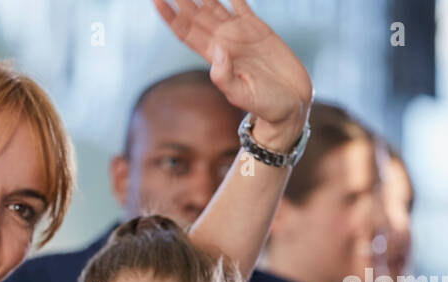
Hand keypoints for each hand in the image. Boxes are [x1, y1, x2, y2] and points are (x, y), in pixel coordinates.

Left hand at [152, 0, 312, 149]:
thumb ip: (225, 76)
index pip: (185, 32)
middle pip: (196, 14)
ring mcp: (240, 33)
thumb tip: (218, 50)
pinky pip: (241, 4)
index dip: (171, 16)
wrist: (290, 103)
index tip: (157, 0)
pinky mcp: (258, 28)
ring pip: (215, 6)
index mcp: (214, 56)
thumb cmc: (265, 105)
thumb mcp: (241, 95)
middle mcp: (223, 41)